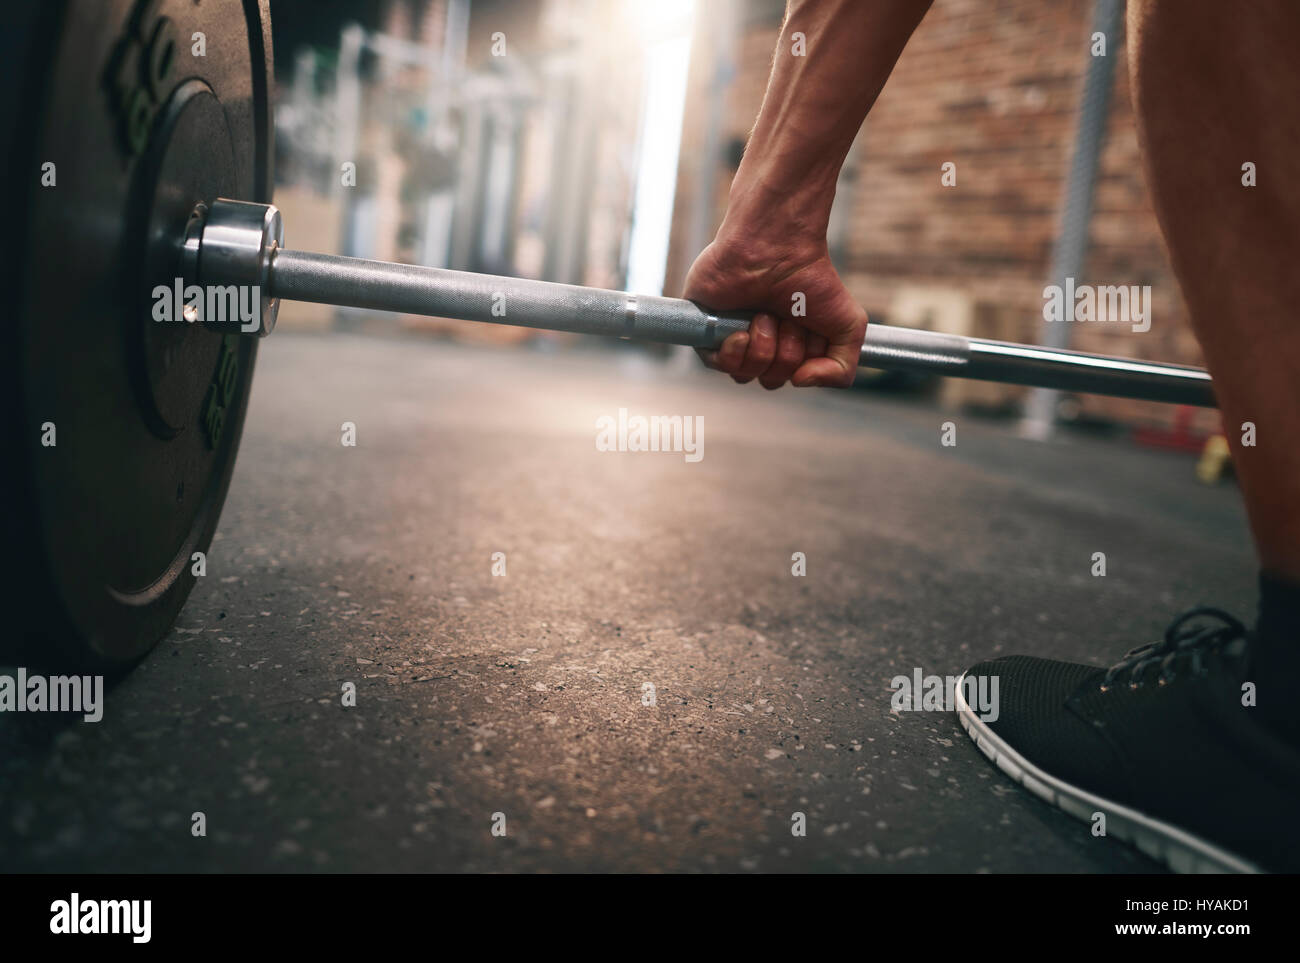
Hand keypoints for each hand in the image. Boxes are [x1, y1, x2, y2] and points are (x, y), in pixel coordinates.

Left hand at [683, 234, 866, 388]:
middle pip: (769, 380)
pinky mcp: (707, 327)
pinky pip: (716, 364)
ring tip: (764, 313)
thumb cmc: (812, 280)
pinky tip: (741, 328)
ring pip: (744, 375)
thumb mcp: (848, 328)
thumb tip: (800, 382)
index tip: (810, 330)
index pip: (790, 378)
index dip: (804, 363)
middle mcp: (758, 342)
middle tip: (787, 317)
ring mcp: (730, 335)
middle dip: (785, 352)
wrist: (777, 247)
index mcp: (786, 344)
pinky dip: (734, 350)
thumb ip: (841, 371)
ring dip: (763, 346)